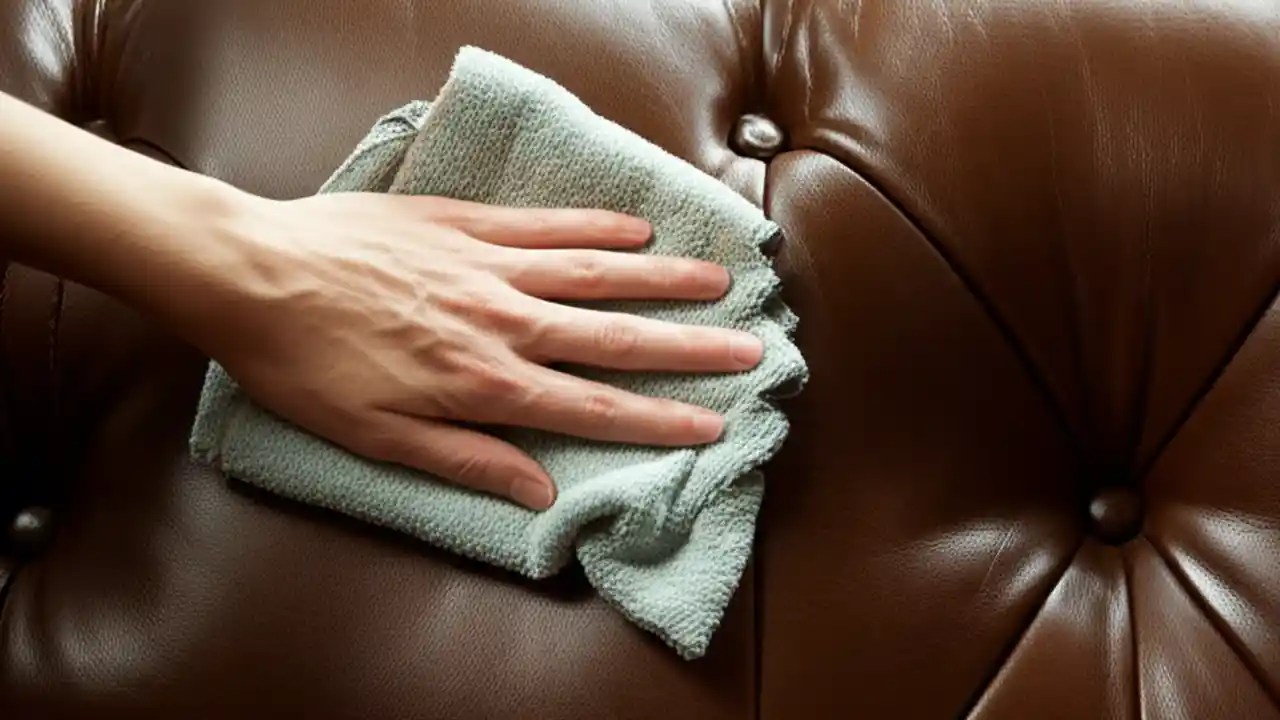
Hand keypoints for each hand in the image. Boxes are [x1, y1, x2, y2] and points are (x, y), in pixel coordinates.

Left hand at [192, 194, 762, 509]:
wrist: (253, 273)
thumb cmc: (307, 365)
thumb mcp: (376, 437)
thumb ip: (466, 460)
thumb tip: (539, 489)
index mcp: (483, 383)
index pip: (592, 408)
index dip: (659, 420)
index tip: (714, 423)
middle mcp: (502, 322)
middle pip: (614, 337)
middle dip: (689, 347)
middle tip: (750, 347)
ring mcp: (487, 266)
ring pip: (593, 272)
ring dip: (660, 280)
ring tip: (717, 282)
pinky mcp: (463, 223)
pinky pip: (544, 222)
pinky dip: (595, 226)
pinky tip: (635, 229)